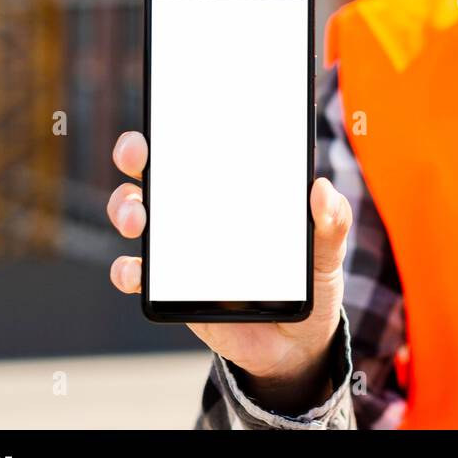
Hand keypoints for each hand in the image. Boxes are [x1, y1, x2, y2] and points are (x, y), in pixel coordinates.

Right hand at [107, 131, 352, 410]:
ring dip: (126, 208)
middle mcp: (200, 211)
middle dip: (137, 154)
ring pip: (136, 214)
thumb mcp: (326, 252)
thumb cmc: (309, 282)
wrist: (295, 345)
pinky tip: (135, 272)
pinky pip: (136, 274)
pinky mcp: (170, 287)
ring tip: (139, 217)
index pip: (203, 147)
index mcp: (236, 190)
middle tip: (139, 156)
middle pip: (156, 172)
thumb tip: (322, 188)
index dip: (180, 124)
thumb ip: (330, 222)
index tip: (170, 111)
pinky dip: (126, 271)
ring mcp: (181, 248)